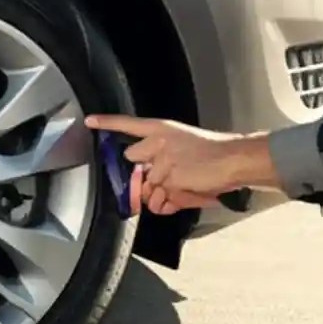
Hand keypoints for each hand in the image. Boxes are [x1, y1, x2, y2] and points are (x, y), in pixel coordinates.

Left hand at [86, 114, 245, 213]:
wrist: (232, 159)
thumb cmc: (214, 152)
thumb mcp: (183, 145)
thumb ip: (161, 156)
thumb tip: (150, 181)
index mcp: (162, 128)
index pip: (128, 123)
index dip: (107, 122)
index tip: (90, 121)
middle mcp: (158, 142)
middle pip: (131, 159)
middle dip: (142, 170)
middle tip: (165, 173)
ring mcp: (162, 161)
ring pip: (147, 184)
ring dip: (161, 190)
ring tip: (185, 183)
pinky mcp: (169, 179)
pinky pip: (160, 199)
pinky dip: (171, 201)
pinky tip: (187, 191)